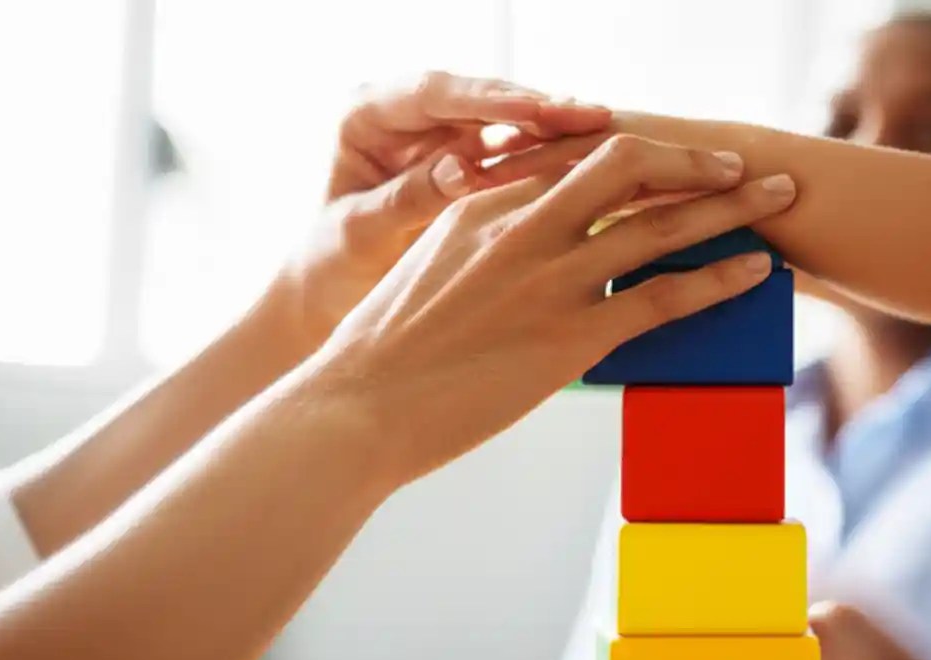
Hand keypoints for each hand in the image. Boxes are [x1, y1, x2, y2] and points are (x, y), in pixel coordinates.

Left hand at [276, 71, 612, 345]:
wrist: (328, 294)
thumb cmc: (329, 265)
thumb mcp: (358, 233)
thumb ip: (406, 198)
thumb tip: (460, 168)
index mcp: (367, 114)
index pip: (434, 93)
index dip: (488, 101)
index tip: (534, 111)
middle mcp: (408, 115)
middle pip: (479, 100)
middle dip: (535, 107)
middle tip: (589, 115)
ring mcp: (440, 136)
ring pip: (504, 122)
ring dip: (552, 128)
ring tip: (602, 132)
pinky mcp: (467, 162)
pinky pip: (513, 153)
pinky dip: (548, 158)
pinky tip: (589, 162)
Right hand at [318, 135, 796, 488]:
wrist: (354, 411)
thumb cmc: (382, 356)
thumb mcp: (430, 274)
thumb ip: (483, 249)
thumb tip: (531, 259)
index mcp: (483, 204)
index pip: (576, 159)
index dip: (636, 154)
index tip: (672, 158)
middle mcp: (521, 225)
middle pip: (629, 165)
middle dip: (697, 160)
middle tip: (747, 163)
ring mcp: (547, 278)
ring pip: (660, 223)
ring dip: (730, 206)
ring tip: (780, 198)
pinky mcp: (568, 337)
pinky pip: (663, 296)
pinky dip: (718, 278)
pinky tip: (756, 270)